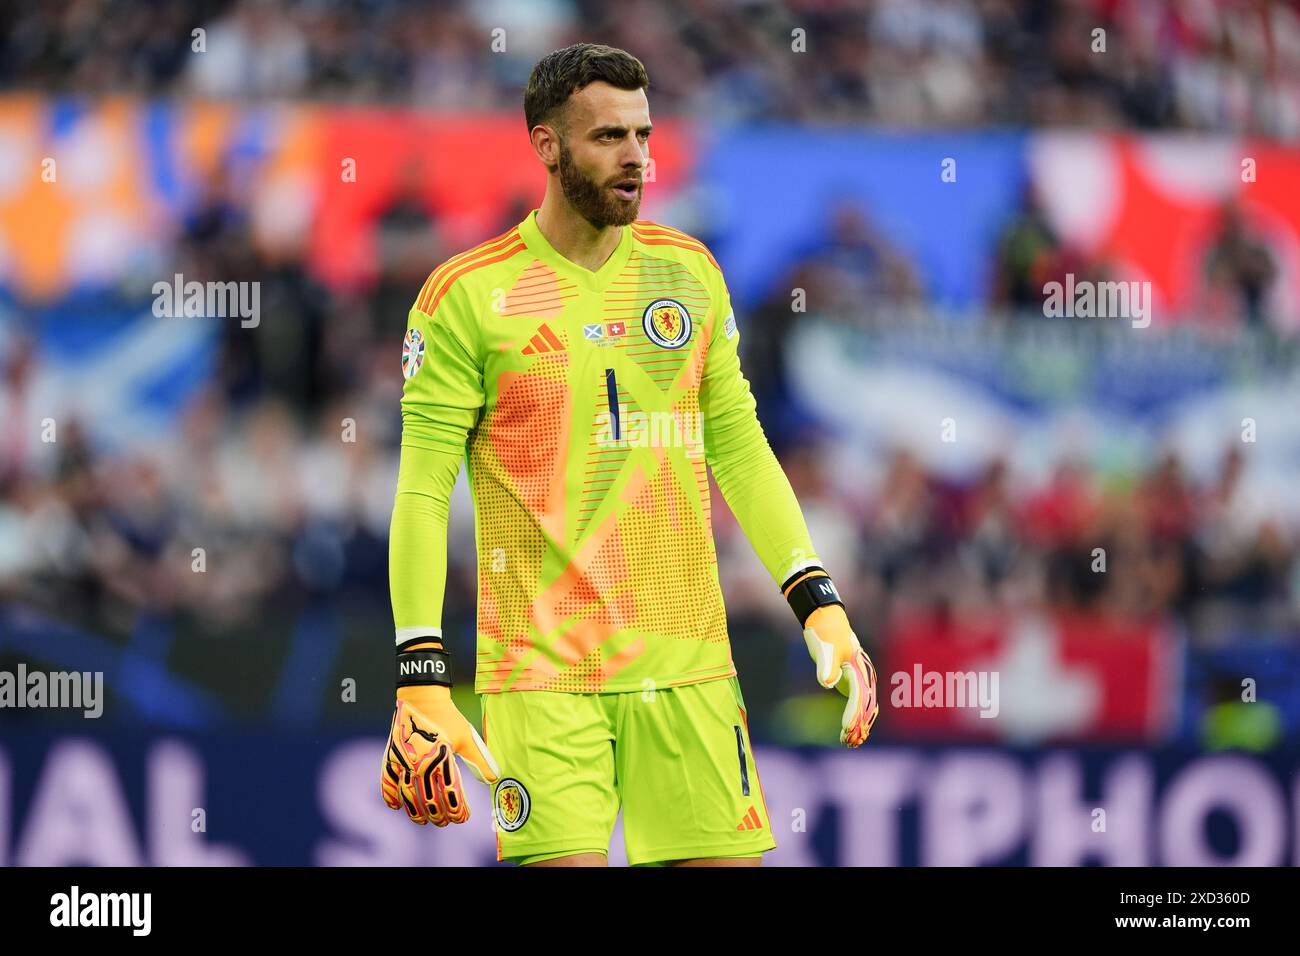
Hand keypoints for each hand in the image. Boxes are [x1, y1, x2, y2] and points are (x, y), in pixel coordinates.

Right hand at [381, 684, 499, 824]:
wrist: (422, 697)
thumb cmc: (447, 717)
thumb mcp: (467, 737)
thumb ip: (479, 760)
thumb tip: (493, 779)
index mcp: (443, 759)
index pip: (451, 794)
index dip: (457, 810)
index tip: (463, 817)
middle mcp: (422, 763)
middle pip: (429, 800)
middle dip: (439, 816)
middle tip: (445, 822)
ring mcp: (404, 762)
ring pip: (408, 797)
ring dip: (416, 812)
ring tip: (423, 821)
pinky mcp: (391, 756)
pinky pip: (387, 782)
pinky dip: (390, 796)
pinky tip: (396, 806)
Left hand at [803, 604, 878, 746]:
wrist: (828, 622)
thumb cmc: (825, 636)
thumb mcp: (823, 649)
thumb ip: (826, 666)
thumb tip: (827, 682)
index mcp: (859, 669)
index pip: (859, 697)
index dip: (853, 713)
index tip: (845, 728)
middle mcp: (865, 676)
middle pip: (866, 706)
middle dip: (858, 725)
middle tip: (847, 742)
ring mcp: (862, 680)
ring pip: (866, 708)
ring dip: (860, 726)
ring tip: (850, 743)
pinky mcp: (856, 683)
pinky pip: (861, 705)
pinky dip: (859, 719)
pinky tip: (851, 732)